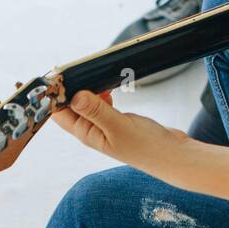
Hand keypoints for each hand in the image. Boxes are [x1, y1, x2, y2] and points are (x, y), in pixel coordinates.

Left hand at [52, 90, 193, 163]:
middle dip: (72, 88)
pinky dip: (101, 94)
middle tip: (82, 72)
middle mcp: (91, 130)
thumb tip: (74, 96)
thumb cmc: (148, 147)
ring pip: (85, 103)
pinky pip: (100, 104)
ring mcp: (103, 125)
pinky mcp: (115, 121)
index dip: (55, 95)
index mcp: (86, 134)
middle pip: (69, 106)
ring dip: (88, 90)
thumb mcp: (119, 127)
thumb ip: (97, 110)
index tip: (60, 76)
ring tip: (98, 80)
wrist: (172, 155)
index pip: (59, 113)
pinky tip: (110, 90)